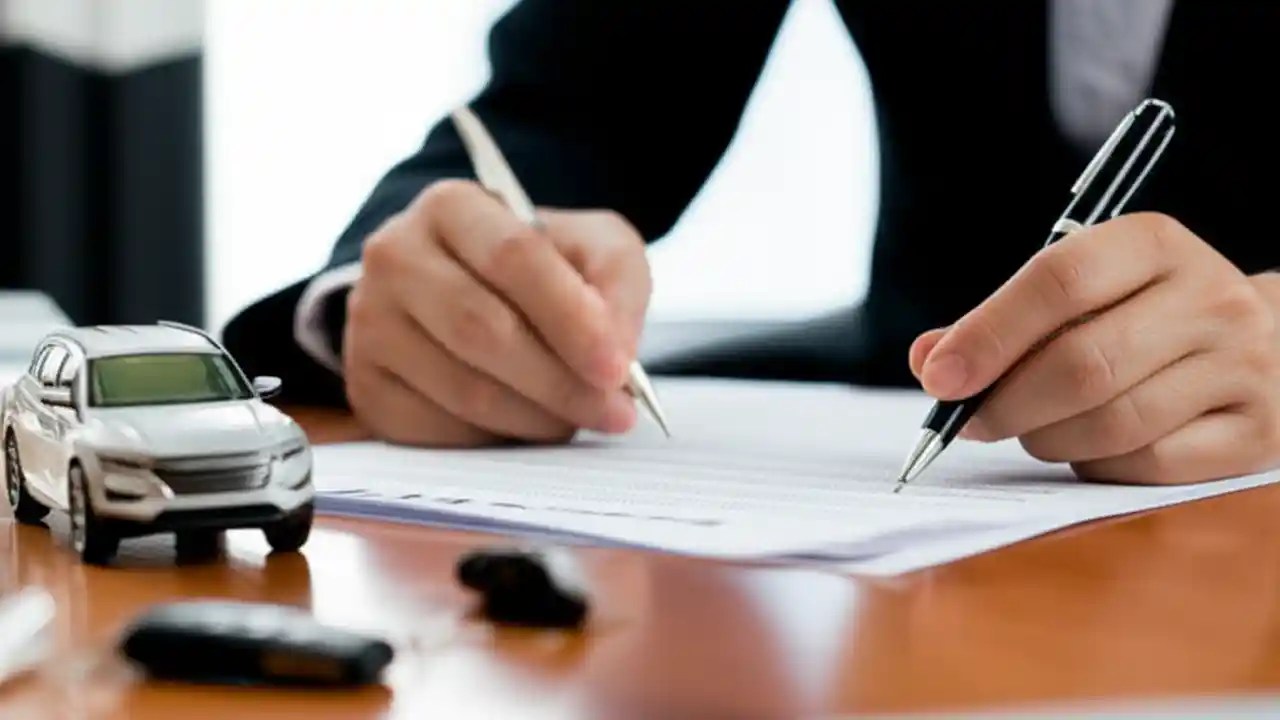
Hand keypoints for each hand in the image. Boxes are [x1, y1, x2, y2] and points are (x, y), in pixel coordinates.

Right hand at [343, 179, 649, 445]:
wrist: (464, 291)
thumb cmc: (535, 270)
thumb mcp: (591, 247)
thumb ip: (616, 281)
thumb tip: (615, 350)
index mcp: (450, 207)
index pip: (513, 257)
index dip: (571, 318)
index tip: (616, 366)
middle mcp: (395, 257)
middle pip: (482, 329)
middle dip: (560, 381)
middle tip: (614, 410)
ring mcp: (370, 325)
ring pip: (465, 390)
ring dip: (538, 416)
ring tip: (580, 416)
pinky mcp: (367, 387)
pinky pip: (440, 431)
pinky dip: (498, 439)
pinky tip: (527, 423)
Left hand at [908, 212, 1279, 484]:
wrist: (1271, 344)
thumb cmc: (1143, 316)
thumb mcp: (1082, 295)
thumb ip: (1000, 323)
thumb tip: (927, 359)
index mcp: (1154, 244)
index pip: (1059, 281)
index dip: (988, 334)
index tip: (939, 378)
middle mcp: (1210, 299)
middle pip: (1081, 364)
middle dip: (1005, 403)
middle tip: (968, 421)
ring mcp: (1241, 367)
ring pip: (1110, 422)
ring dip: (1045, 438)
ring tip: (1031, 429)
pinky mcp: (1255, 434)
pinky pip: (1146, 463)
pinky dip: (1096, 464)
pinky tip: (1088, 447)